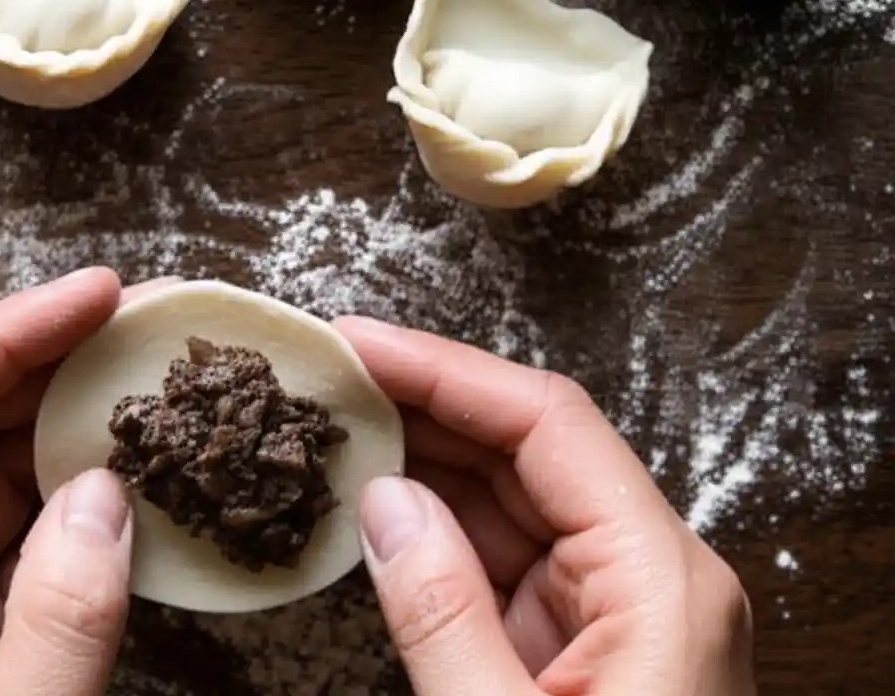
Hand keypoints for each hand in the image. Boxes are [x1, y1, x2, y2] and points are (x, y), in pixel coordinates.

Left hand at [0, 268, 167, 694]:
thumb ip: (59, 621)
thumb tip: (104, 495)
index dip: (1, 336)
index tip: (93, 298)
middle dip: (50, 361)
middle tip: (141, 324)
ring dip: (74, 424)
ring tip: (151, 382)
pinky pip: (25, 534)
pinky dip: (83, 497)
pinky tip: (137, 472)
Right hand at [334, 317, 756, 695]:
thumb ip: (442, 616)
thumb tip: (386, 501)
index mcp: (660, 582)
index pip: (549, 426)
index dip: (446, 371)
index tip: (359, 345)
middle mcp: (647, 578)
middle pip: (529, 452)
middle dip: (425, 408)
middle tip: (332, 379)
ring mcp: (613, 612)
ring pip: (509, 505)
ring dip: (421, 466)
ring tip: (336, 429)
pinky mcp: (579, 647)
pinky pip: (501, 564)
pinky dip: (434, 535)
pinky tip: (376, 509)